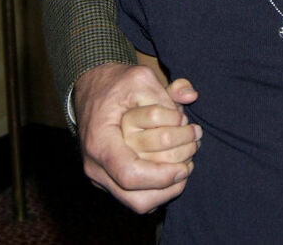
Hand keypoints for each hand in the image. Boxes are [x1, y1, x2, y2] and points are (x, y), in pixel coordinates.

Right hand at [75, 63, 199, 212]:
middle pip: (135, 197)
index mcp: (100, 141)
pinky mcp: (110, 180)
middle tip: (190, 162)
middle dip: (169, 183)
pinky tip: (173, 172)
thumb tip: (190, 97)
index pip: (129, 173)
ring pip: (137, 203)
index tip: (185, 165)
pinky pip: (136, 198)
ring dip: (166, 191)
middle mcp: (96, 166)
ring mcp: (101, 177)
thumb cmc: (116, 85)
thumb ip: (165, 90)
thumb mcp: (139, 78)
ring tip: (185, 167)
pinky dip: (158, 191)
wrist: (91, 90)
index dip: (161, 175)